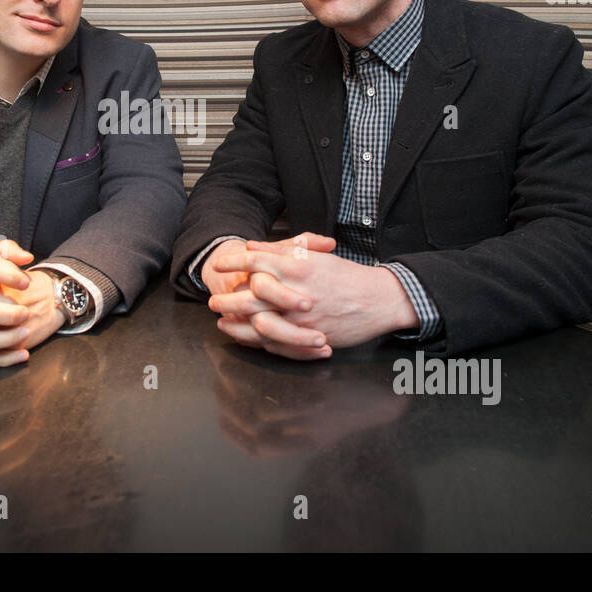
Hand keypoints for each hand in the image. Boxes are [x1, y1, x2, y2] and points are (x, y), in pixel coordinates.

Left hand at [211, 233, 420, 354]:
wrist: (379, 300)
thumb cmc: (348, 277)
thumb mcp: (316, 257)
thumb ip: (284, 252)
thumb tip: (254, 247)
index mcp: (299, 267)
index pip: (256, 262)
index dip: (233, 262)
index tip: (219, 263)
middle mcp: (297, 293)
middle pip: (250, 295)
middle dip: (227, 297)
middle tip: (212, 299)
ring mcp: (302, 319)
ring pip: (258, 323)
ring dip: (236, 323)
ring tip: (222, 320)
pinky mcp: (308, 338)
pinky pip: (275, 343)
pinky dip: (255, 341)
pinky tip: (243, 336)